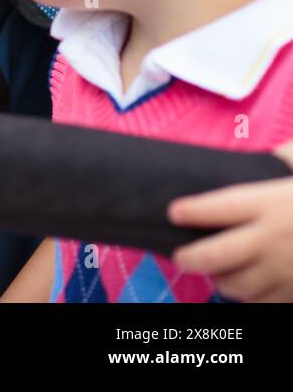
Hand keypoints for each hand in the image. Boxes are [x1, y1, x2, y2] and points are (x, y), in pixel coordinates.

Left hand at [167, 140, 292, 301]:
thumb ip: (286, 159)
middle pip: (215, 255)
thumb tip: (272, 153)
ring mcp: (285, 270)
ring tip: (214, 271)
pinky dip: (250, 297)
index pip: (218, 207)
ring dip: (220, 280)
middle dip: (190, 257)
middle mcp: (273, 239)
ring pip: (236, 285)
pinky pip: (263, 302)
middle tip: (180, 256)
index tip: (174, 213)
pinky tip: (247, 287)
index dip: (192, 211)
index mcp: (271, 204)